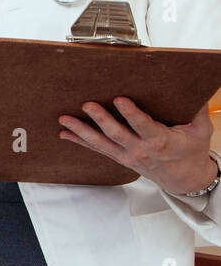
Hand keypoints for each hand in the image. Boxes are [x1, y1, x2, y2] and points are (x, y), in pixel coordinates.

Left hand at [58, 98, 216, 194]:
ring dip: (81, 131)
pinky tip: (65, 133)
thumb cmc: (192, 151)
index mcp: (161, 141)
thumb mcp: (201, 130)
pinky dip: (80, 141)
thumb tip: (190, 86)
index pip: (143, 126)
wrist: (185, 179)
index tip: (120, 99)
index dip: (131, 113)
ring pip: (101, 143)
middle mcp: (141, 150)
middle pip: (117, 134)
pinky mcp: (120, 158)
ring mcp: (127, 156)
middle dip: (100, 119)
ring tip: (65, 120)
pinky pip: (97, 149)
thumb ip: (196, 110)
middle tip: (87, 105)